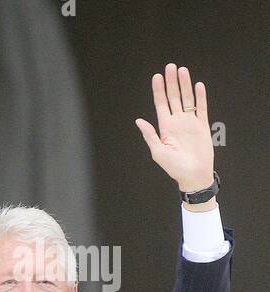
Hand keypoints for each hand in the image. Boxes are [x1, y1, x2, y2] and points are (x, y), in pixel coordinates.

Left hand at [134, 63, 214, 195]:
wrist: (194, 175)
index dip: (158, 90)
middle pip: (174, 97)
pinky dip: (200, 97)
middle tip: (170, 67)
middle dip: (171, 82)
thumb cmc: (174, 167)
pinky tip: (197, 86)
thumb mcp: (158, 152)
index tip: (156, 77)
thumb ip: (150, 135)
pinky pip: (201, 108)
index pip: (161, 104)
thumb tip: (139, 121)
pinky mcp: (202, 126)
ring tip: (182, 71)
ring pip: (187, 99)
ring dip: (185, 85)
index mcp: (165, 127)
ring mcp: (190, 122)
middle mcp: (177, 122)